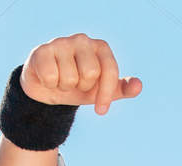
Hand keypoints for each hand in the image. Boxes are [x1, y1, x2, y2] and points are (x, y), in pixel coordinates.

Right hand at [21, 34, 141, 114]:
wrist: (49, 88)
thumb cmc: (79, 86)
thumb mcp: (102, 91)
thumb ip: (122, 89)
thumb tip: (138, 86)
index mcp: (101, 47)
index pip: (110, 71)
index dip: (105, 95)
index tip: (100, 110)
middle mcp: (82, 40)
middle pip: (90, 73)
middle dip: (82, 87)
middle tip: (76, 84)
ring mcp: (61, 42)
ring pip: (69, 78)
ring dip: (64, 87)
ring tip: (61, 80)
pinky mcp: (42, 50)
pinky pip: (51, 76)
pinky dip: (49, 84)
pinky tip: (48, 78)